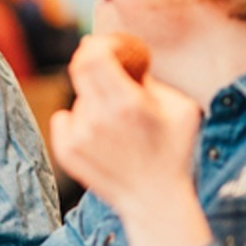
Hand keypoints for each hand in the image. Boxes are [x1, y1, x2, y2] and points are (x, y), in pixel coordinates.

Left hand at [51, 34, 211, 245]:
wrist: (155, 202)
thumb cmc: (175, 153)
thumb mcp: (181, 109)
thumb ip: (152, 80)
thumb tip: (127, 55)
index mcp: (128, 103)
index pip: (95, 55)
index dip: (100, 43)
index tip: (111, 45)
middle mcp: (98, 118)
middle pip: (78, 68)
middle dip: (90, 58)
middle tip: (102, 62)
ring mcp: (79, 136)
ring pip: (78, 98)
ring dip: (93, 99)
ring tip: (116, 123)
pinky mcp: (66, 151)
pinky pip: (64, 119)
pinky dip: (77, 119)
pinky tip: (99, 136)